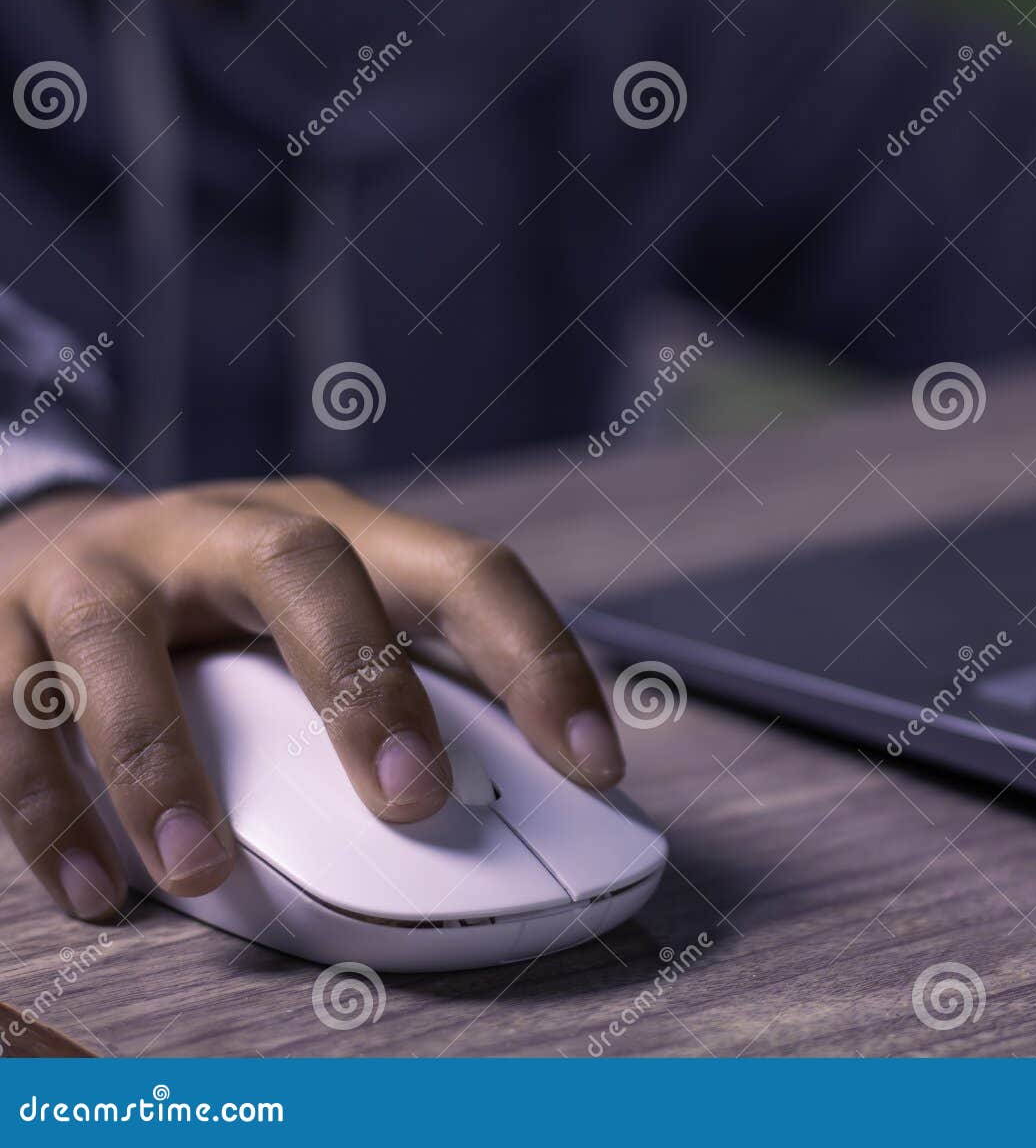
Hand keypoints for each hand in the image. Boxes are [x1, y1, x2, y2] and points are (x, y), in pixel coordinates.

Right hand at [0, 478, 622, 920]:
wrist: (50, 541)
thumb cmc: (224, 604)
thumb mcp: (327, 615)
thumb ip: (408, 681)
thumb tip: (529, 788)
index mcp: (337, 530)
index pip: (463, 572)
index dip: (537, 660)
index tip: (594, 765)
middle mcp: (223, 531)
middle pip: (307, 567)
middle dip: (365, 683)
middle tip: (415, 801)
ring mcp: (106, 569)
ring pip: (125, 644)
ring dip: (162, 764)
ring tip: (203, 874)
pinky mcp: (3, 621)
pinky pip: (13, 713)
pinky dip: (51, 808)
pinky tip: (98, 887)